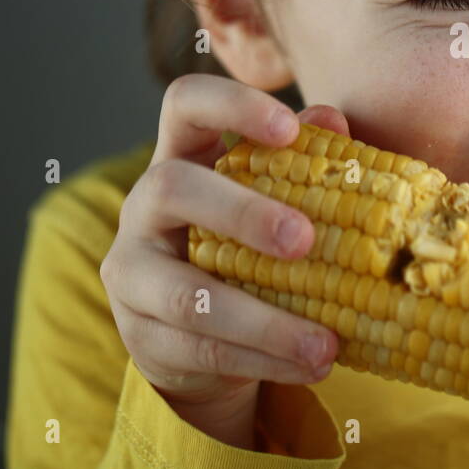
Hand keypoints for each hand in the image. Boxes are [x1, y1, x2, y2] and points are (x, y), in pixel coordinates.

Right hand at [99, 73, 346, 447]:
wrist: (201, 333)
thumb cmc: (250, 245)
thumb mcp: (274, 200)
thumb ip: (303, 161)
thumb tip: (335, 121)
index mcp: (182, 155)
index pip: (185, 103)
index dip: (232, 104)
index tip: (289, 128)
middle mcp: (144, 206)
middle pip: (172, 187)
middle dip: (242, 212)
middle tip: (305, 240)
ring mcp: (133, 271)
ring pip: (186, 294)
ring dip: (264, 322)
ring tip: (326, 344)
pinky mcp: (140, 333)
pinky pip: (199, 348)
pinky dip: (261, 360)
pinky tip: (308, 366)